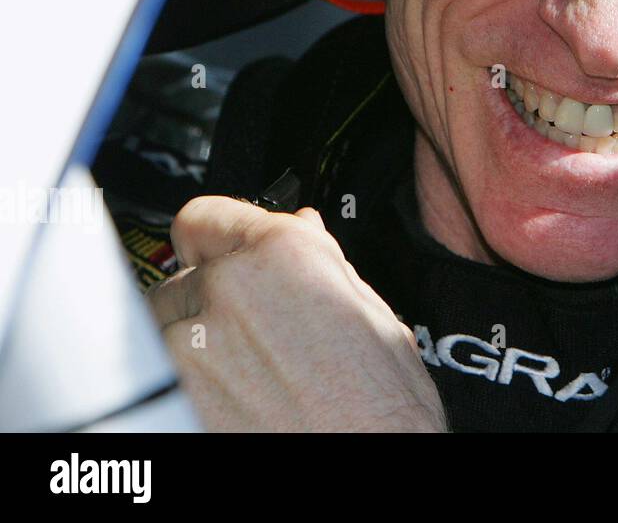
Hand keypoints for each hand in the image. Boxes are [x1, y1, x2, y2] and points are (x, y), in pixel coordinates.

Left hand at [147, 195, 446, 431]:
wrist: (370, 480)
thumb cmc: (383, 418)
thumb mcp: (375, 318)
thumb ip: (323, 264)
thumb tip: (301, 231)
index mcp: (283, 255)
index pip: (208, 215)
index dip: (222, 238)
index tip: (223, 253)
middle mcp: (225, 291)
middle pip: (186, 276)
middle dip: (215, 298)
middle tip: (257, 335)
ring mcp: (184, 351)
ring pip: (164, 328)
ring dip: (193, 343)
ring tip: (248, 378)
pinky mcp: (162, 402)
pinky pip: (157, 377)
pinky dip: (183, 388)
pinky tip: (233, 406)